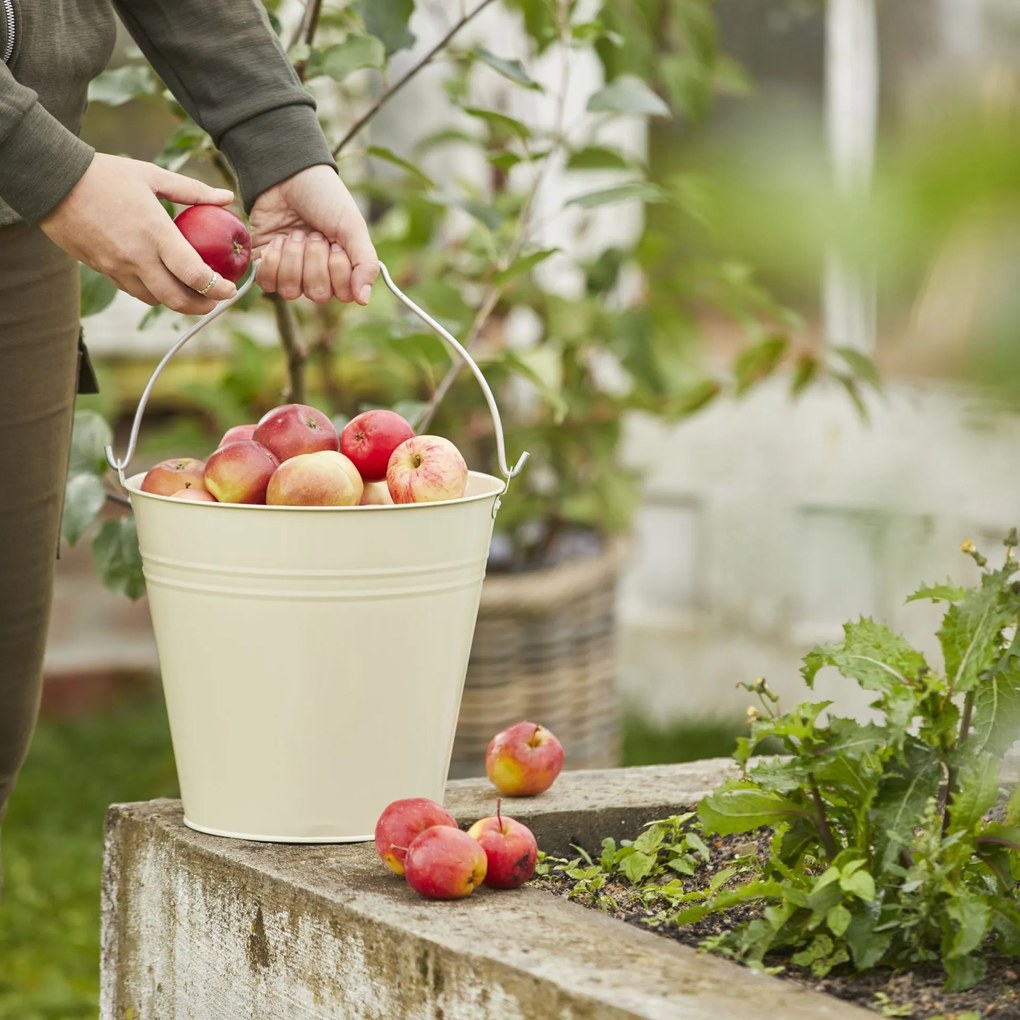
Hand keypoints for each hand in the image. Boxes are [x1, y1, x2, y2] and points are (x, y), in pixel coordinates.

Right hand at [39, 154, 238, 313]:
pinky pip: (135, 291)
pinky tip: (163, 281)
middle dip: (203, 306)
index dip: (219, 288)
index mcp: (156, 233)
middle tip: (216, 300)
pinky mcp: (103, 271)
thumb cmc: (105, 174)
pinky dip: (154, 292)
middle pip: (178, 300)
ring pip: (156, 300)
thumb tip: (227, 197)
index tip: (231, 288)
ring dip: (178, 302)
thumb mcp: (152, 175)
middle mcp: (138, 257)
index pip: (196, 275)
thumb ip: (192, 191)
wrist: (51, 181)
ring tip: (193, 293)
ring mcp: (118, 268)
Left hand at [248, 165, 377, 304]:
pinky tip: (278, 239)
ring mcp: (291, 273)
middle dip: (314, 259)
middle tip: (314, 234)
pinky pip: (268, 284)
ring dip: (292, 258)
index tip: (335, 243)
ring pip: (291, 291)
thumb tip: (364, 300)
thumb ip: (365, 263)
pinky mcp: (266, 266)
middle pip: (317, 294)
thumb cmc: (325, 198)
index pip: (343, 294)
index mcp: (343, 270)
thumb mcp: (352, 227)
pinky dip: (272, 260)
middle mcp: (319, 276)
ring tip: (295, 234)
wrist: (287, 175)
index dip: (337, 270)